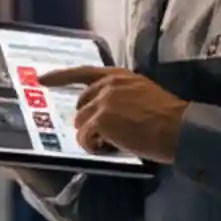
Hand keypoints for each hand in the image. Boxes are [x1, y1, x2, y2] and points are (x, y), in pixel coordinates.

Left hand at [39, 66, 188, 163]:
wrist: (180, 127)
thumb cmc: (168, 117)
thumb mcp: (143, 93)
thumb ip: (121, 95)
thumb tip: (102, 113)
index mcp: (119, 75)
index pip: (82, 72)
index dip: (60, 76)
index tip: (41, 79)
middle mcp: (108, 84)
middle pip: (80, 105)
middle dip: (88, 122)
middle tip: (106, 136)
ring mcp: (103, 100)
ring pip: (81, 124)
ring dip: (93, 137)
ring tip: (115, 143)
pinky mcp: (101, 119)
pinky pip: (85, 138)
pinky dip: (94, 147)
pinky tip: (112, 147)